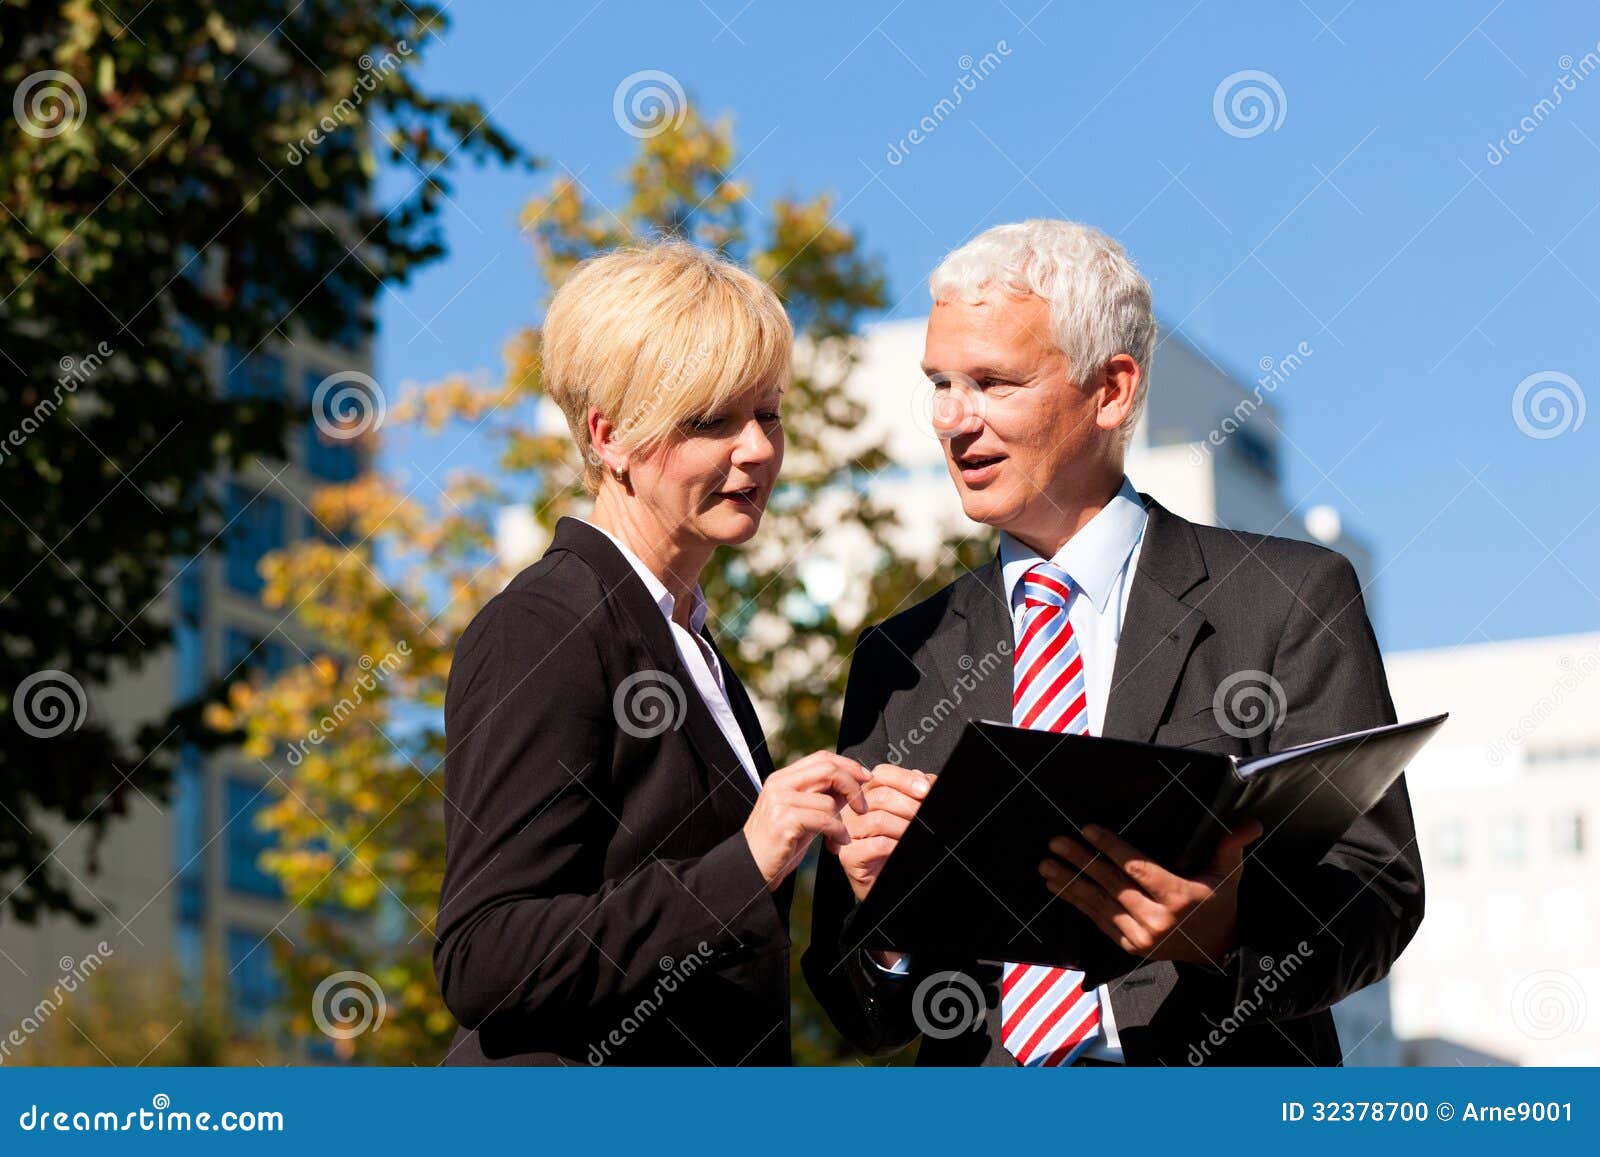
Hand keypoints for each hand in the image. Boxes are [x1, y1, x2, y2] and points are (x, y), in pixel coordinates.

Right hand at [742, 752, 869, 891]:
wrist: (751, 869)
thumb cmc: (779, 844)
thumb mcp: (801, 814)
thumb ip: (820, 797)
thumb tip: (851, 785)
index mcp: (783, 778)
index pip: (822, 758)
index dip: (849, 765)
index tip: (867, 780)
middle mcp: (779, 784)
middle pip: (828, 769)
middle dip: (853, 787)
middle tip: (863, 807)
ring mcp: (779, 801)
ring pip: (828, 800)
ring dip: (844, 822)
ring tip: (842, 838)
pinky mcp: (783, 821)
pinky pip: (824, 819)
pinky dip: (838, 832)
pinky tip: (837, 844)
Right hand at [838, 765, 932, 903]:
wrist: (886, 877)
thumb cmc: (896, 844)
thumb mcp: (908, 813)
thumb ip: (915, 793)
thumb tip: (924, 779)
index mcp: (864, 794)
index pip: (881, 774)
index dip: (905, 779)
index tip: (926, 790)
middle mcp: (851, 809)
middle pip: (880, 795)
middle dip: (910, 806)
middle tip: (923, 816)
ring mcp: (847, 833)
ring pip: (879, 820)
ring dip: (905, 827)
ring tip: (914, 834)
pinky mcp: (849, 856)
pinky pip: (878, 845)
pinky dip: (896, 846)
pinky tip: (901, 848)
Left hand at [1038, 819, 1262, 966]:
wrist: (1217, 951)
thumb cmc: (1218, 903)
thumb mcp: (1229, 874)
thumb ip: (1231, 845)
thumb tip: (1250, 823)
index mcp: (1179, 897)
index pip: (1137, 868)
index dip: (1110, 847)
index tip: (1088, 829)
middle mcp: (1157, 919)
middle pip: (1111, 884)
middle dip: (1080, 860)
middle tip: (1056, 842)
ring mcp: (1141, 936)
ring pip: (1099, 904)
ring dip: (1069, 883)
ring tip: (1046, 865)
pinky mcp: (1129, 947)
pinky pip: (1098, 920)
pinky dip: (1076, 903)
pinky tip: (1057, 887)